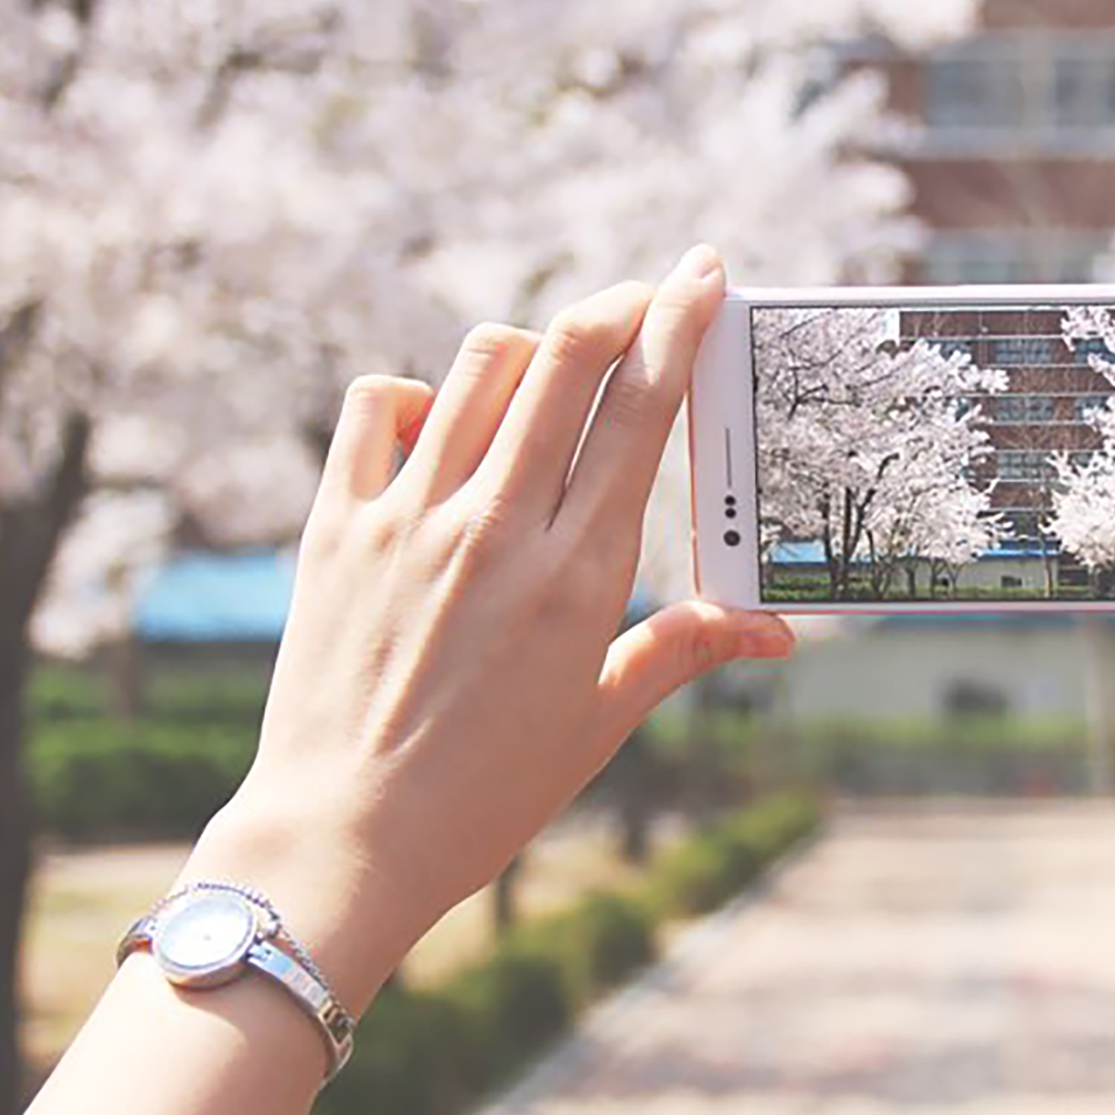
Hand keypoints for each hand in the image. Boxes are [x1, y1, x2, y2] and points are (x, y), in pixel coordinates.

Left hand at [186, 246, 792, 1005]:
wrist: (343, 841)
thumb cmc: (484, 794)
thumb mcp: (599, 722)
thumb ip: (684, 651)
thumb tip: (779, 633)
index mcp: (579, 576)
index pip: (642, 411)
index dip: (678, 323)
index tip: (702, 274)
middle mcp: (498, 530)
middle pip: (568, 355)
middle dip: (617, 305)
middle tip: (642, 298)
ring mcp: (410, 520)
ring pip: (479, 362)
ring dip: (529, 347)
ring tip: (547, 378)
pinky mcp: (336, 527)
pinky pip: (378, 404)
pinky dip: (416, 396)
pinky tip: (438, 433)